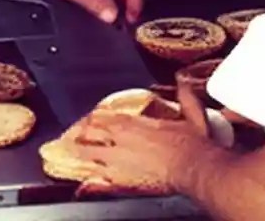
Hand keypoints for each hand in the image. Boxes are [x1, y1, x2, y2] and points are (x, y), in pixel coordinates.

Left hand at [71, 85, 211, 197]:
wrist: (193, 169)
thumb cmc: (192, 145)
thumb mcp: (191, 115)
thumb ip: (185, 96)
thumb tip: (183, 82)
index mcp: (131, 123)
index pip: (102, 116)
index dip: (95, 118)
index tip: (92, 119)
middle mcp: (119, 140)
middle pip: (89, 133)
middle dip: (82, 134)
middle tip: (76, 135)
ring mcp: (116, 162)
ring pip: (87, 155)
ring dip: (79, 153)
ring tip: (71, 153)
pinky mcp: (119, 182)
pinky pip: (96, 180)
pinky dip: (89, 180)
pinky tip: (84, 182)